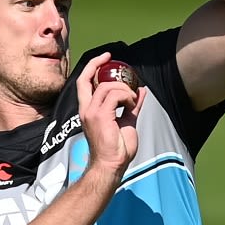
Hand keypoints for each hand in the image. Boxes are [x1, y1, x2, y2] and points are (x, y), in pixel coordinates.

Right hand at [75, 52, 142, 181]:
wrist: (111, 165)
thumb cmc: (117, 150)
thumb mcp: (127, 122)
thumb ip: (132, 106)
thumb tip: (141, 91)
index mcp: (89, 111)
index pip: (84, 83)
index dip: (92, 67)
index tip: (106, 58)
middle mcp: (87, 109)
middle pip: (87, 78)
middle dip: (99, 64)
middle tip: (113, 60)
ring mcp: (92, 112)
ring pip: (108, 86)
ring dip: (124, 90)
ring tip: (131, 101)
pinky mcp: (100, 116)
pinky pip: (115, 95)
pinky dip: (126, 97)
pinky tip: (131, 105)